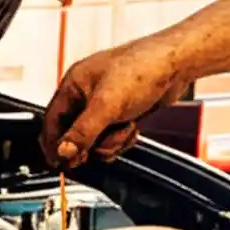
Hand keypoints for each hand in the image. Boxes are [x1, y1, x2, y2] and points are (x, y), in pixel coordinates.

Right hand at [40, 36, 192, 168]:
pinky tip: (133, 128)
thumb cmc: (143, 69)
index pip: (52, 120)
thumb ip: (83, 132)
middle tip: (92, 153)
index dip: (53, 144)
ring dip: (110, 142)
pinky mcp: (122, 113)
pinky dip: (122, 139)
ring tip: (124, 130)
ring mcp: (105, 105)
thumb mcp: (108, 105)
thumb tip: (63, 152)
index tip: (58, 164)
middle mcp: (87, 94)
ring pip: (95, 140)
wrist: (178, 65)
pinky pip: (112, 137)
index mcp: (74, 84)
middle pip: (74, 134)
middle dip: (88, 145)